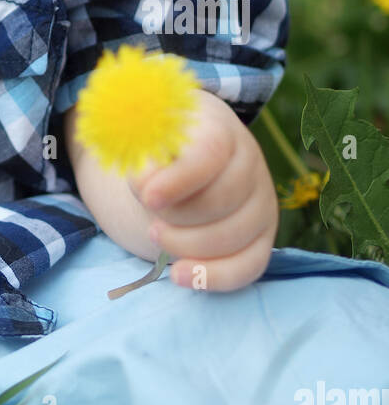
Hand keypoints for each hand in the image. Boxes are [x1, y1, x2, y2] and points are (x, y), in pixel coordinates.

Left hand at [127, 90, 278, 291]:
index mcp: (218, 127)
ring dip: (188, 246)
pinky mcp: (263, 236)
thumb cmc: (160, 146)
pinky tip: (179, 275)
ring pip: (235, 236)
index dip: (181, 179)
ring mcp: (261, 200)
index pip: (210, 152)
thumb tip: (147, 185)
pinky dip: (213, 276)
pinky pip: (249, 266)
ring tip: (156, 236)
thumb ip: (141, 155)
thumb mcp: (145, 139)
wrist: (182, 157)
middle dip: (179, 217)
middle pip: (223, 199)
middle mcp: (249, 160)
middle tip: (151, 220)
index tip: (148, 198)